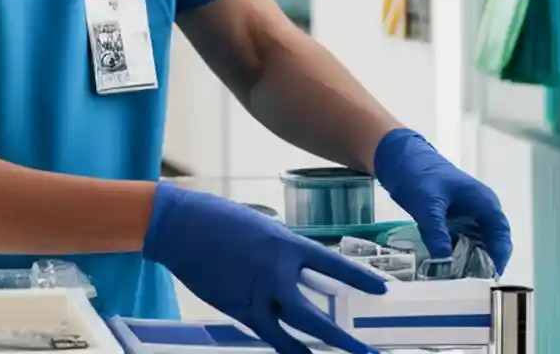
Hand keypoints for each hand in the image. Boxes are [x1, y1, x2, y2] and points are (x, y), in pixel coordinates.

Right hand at [144, 183, 385, 353]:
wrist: (179, 226)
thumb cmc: (217, 219)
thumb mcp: (260, 226)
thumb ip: (280, 250)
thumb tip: (292, 266)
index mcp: (285, 244)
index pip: (332, 265)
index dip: (358, 279)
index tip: (380, 290)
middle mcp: (275, 273)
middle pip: (314, 315)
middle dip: (342, 337)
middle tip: (365, 351)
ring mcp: (254, 294)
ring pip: (292, 330)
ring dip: (316, 348)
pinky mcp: (236, 307)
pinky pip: (267, 332)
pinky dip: (284, 345)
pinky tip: (297, 353)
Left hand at [374, 128, 512, 272]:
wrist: (397, 156)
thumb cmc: (417, 173)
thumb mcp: (427, 205)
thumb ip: (436, 233)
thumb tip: (444, 262)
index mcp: (484, 203)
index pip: (500, 238)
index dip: (497, 260)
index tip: (487, 280)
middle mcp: (480, 210)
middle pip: (489, 244)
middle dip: (480, 264)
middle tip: (467, 286)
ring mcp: (465, 214)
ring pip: (473, 244)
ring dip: (466, 260)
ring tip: (454, 281)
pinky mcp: (450, 218)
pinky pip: (457, 240)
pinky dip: (452, 252)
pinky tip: (442, 267)